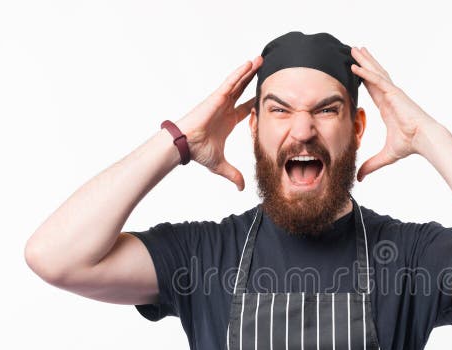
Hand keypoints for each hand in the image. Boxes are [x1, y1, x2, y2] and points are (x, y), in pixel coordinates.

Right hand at [175, 55, 262, 190]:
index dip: (254, 102)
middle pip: (243, 91)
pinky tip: (248, 63)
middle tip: (265, 70)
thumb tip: (242, 188)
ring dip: (249, 71)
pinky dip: (239, 73)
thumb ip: (233, 174)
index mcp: (227, 120)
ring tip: (260, 60)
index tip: (265, 97)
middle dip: (253, 80)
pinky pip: (230, 82)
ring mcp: (221, 101)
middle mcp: (225, 108)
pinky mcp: (216, 97)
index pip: (244, 108)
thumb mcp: (221, 165)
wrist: (185, 145)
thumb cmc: (198, 151)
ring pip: (238, 83)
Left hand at [350, 47, 437, 180]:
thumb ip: (371, 165)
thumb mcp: (385, 156)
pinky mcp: (394, 94)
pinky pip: (377, 80)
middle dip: (365, 62)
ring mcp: (392, 94)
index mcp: (387, 107)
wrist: (424, 140)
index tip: (356, 69)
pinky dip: (366, 73)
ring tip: (355, 48)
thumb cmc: (410, 145)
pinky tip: (355, 65)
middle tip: (354, 50)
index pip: (373, 90)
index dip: (364, 79)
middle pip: (374, 76)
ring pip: (375, 73)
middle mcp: (389, 97)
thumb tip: (360, 178)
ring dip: (365, 60)